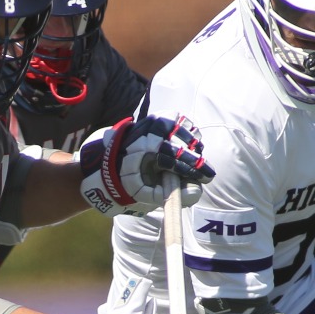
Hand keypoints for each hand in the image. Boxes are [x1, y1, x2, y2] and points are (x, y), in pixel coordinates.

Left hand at [77, 114, 212, 214]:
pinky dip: (188, 131)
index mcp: (145, 154)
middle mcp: (150, 135)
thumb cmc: (128, 182)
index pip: (176, 161)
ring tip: (195, 159)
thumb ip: (168, 195)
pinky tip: (189, 145)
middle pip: (182, 145)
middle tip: (206, 173)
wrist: (108, 164)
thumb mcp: (144, 194)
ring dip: (193, 145)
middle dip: (197, 160)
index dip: (194, 170)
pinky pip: (179, 121)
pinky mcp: (156, 118)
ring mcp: (153, 123)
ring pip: (183, 129)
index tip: (206, 179)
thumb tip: (196, 192)